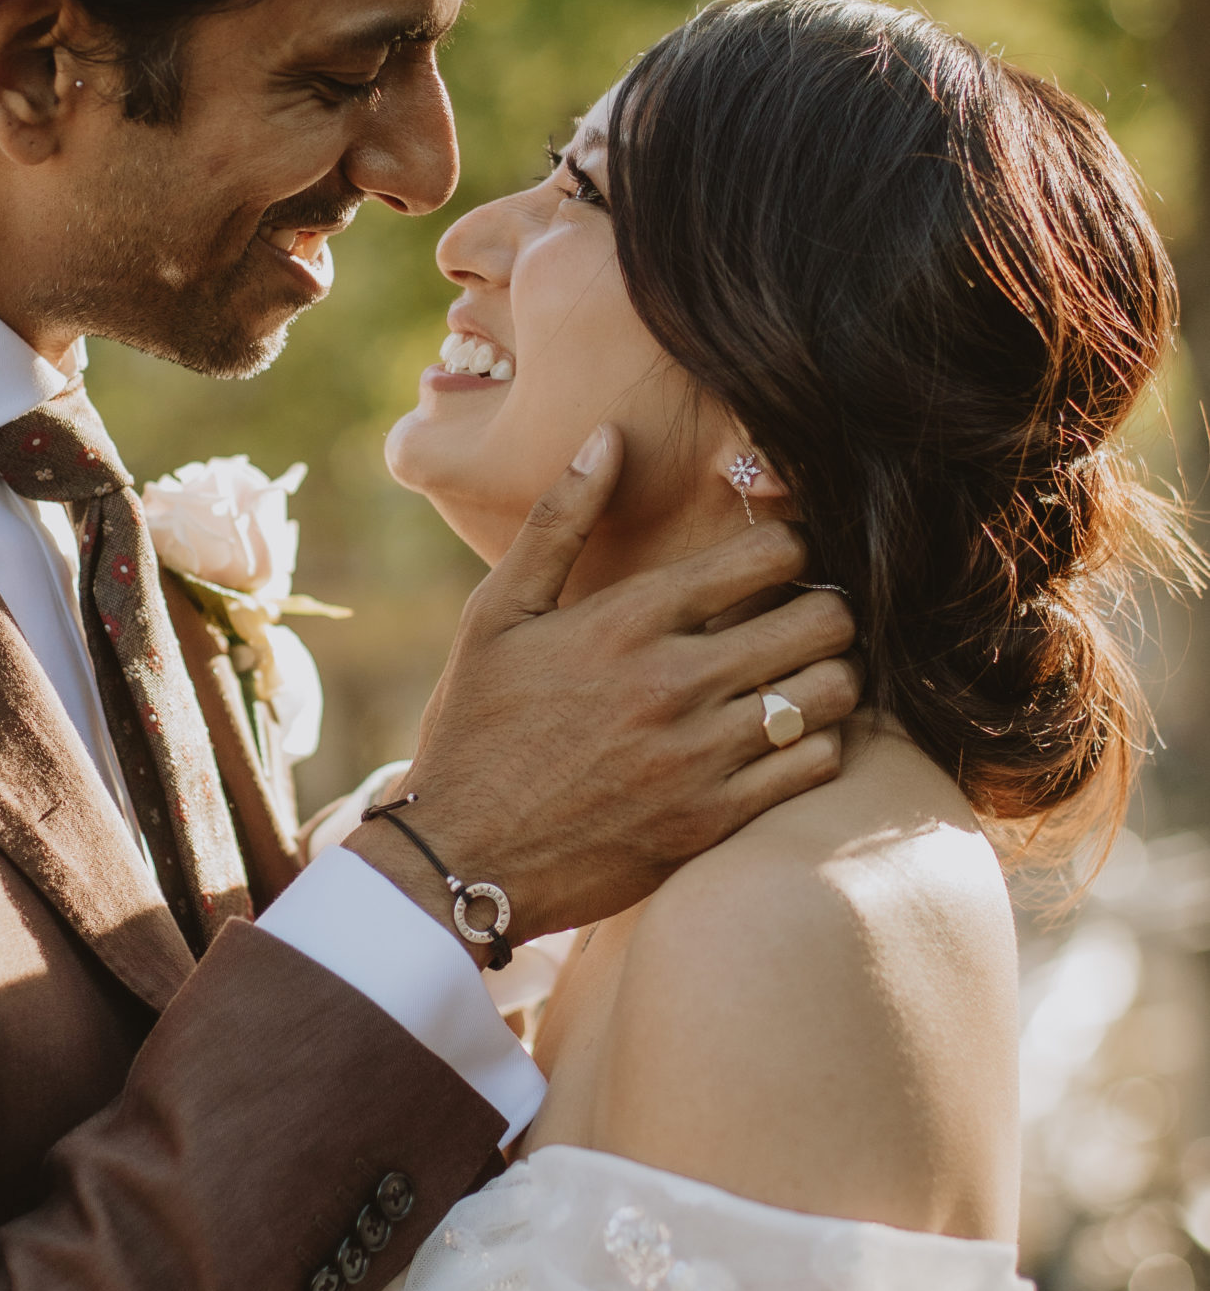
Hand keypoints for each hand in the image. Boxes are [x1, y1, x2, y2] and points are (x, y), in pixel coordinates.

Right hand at [346, 425, 858, 944]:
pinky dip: (815, 745)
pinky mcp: (712, 821)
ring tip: (803, 676)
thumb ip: (558, 522)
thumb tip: (609, 435)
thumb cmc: (475, 727)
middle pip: (821, 620)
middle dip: (826, 608)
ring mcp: (698, 757)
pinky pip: (813, 766)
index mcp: (626, 621)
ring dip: (830, 677)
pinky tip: (784, 739)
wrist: (459, 856)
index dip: (793, 547)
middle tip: (806, 616)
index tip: (779, 562)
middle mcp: (673, 684)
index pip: (768, 555)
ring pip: (831, 693)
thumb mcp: (496, 614)